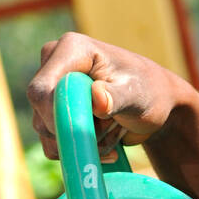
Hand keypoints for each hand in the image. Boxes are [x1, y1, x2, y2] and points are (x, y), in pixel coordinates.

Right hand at [26, 31, 188, 164]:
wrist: (157, 106)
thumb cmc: (150, 93)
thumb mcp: (137, 95)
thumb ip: (117, 97)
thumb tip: (97, 99)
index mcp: (71, 49)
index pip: (42, 90)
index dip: (54, 119)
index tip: (83, 137)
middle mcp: (55, 65)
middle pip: (42, 114)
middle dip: (75, 132)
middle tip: (111, 130)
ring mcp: (53, 88)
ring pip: (48, 132)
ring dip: (83, 142)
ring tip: (114, 132)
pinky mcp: (56, 109)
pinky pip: (55, 141)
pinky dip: (80, 149)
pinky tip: (107, 145)